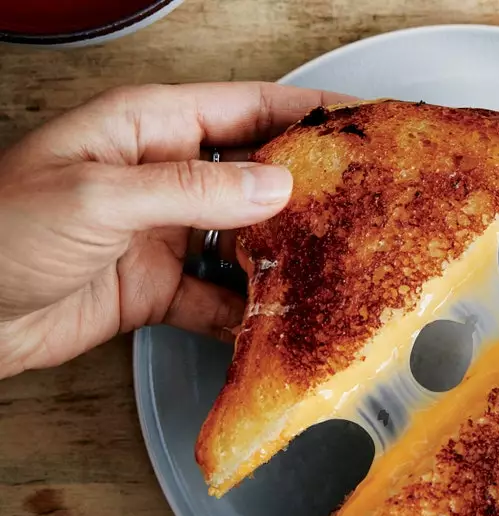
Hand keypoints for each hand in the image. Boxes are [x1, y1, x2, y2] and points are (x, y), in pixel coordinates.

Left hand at [0, 82, 344, 377]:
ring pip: (243, 240)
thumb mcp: (102, 194)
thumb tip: (274, 188)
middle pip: (253, 175)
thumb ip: (192, 189)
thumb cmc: (3, 229)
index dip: (304, 112)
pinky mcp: (159, 287)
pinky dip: (244, 311)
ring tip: (329, 268)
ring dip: (281, 256)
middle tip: (359, 206)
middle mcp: (164, 175)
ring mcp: (164, 233)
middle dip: (305, 190)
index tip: (356, 123)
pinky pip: (217, 297)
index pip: (245, 108)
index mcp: (150, 127)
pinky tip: (273, 322)